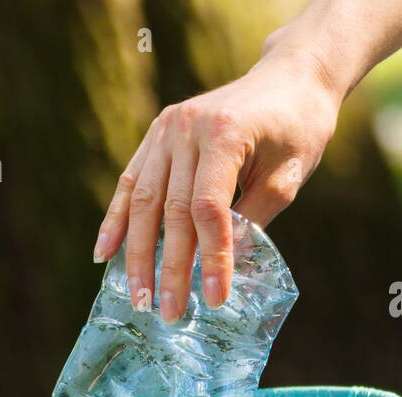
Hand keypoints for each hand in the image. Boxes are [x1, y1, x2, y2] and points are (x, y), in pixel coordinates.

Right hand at [92, 48, 342, 320]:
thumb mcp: (287, 177)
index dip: (210, 257)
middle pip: (171, 211)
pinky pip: (130, 183)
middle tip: (169, 313)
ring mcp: (166, 129)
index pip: (209, 208)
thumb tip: (221, 270)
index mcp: (225, 134)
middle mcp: (187, 128)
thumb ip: (252, 220)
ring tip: (138, 297)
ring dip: (138, 255)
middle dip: (169, 268)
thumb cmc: (297, 129)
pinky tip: (104, 254)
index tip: (213, 298)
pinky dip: (116, 221)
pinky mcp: (157, 134)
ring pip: (143, 202)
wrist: (290, 78)